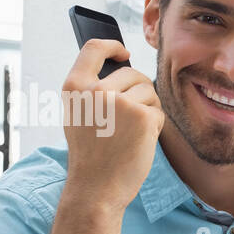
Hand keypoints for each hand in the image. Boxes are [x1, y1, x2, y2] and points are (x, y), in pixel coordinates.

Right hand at [61, 38, 163, 211]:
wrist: (96, 187)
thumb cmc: (91, 154)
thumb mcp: (78, 115)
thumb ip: (92, 89)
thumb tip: (120, 65)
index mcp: (75, 87)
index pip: (93, 48)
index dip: (112, 45)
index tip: (123, 53)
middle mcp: (95, 90)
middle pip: (132, 73)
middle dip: (140, 92)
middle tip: (130, 119)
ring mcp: (120, 102)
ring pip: (149, 91)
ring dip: (148, 109)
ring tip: (131, 132)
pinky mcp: (142, 115)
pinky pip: (158, 111)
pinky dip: (154, 127)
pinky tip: (138, 142)